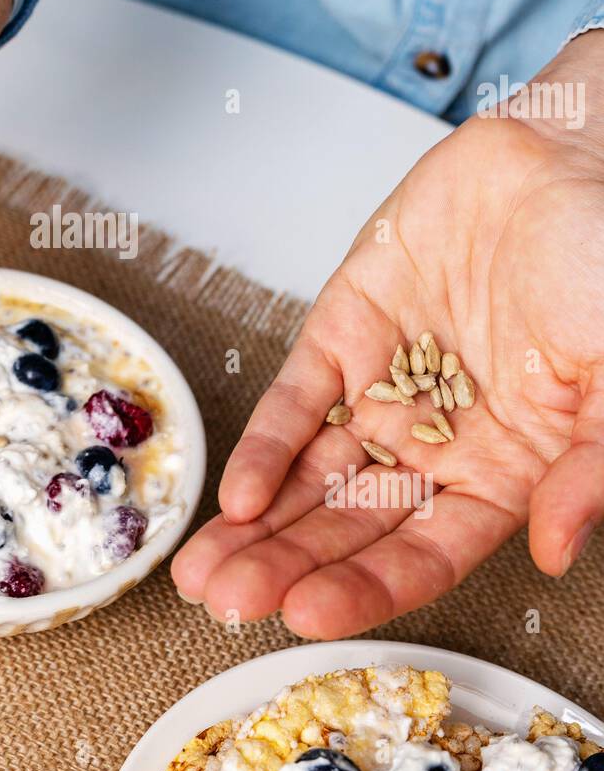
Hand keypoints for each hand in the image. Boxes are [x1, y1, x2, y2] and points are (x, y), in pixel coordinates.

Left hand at [172, 33, 603, 637]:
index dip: (368, 588)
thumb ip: (585, 467)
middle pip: (354, 521)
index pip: (426, 551)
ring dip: (260, 522)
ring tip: (205, 570)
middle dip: (289, 564)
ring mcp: (389, 381)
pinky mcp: (349, 324)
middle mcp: (440, 436)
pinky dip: (266, 442)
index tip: (308, 619)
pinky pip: (299, 395)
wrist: (572, 151)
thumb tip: (551, 550)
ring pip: (314, 469)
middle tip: (227, 602)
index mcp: (507, 466)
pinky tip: (236, 492)